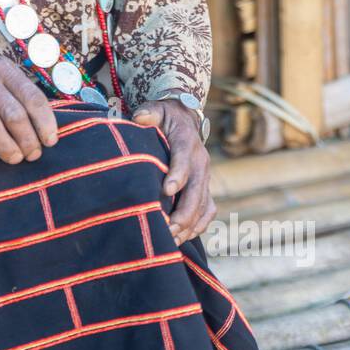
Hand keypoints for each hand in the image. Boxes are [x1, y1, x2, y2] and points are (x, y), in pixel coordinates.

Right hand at [0, 54, 58, 163]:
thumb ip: (16, 96)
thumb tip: (47, 129)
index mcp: (2, 67)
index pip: (32, 96)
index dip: (45, 122)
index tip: (50, 141)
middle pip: (13, 113)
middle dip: (27, 139)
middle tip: (32, 156)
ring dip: (5, 145)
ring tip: (14, 158)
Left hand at [130, 98, 215, 245]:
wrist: (185, 120)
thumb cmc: (164, 117)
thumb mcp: (157, 109)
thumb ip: (149, 113)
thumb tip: (141, 117)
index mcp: (187, 141)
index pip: (183, 159)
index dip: (177, 175)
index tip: (166, 191)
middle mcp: (200, 161)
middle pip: (197, 190)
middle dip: (184, 211)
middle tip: (169, 228)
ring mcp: (204, 177)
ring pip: (203, 205)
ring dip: (190, 224)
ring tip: (171, 240)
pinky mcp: (205, 189)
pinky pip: (208, 211)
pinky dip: (198, 227)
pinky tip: (182, 239)